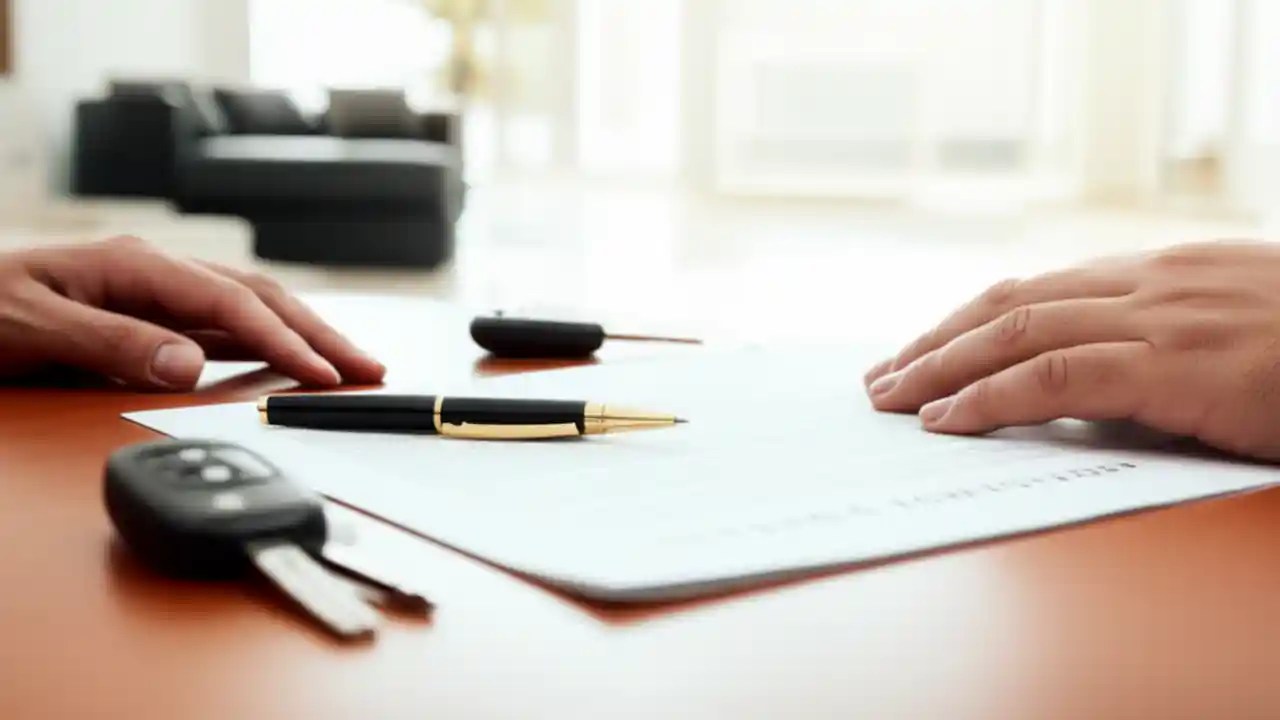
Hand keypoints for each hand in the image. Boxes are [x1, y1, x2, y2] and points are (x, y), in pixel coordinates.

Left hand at [0, 236, 385, 390]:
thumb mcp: (32, 329)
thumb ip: (111, 344)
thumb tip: (190, 366)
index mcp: (134, 264)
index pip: (230, 302)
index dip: (283, 340)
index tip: (323, 373)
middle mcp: (156, 272)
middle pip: (258, 297)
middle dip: (318, 333)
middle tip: (369, 369)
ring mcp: (157, 291)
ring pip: (249, 308)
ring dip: (302, 335)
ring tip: (346, 365)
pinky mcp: (152, 314)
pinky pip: (224, 326)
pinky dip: (267, 343)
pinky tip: (289, 359)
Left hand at [863, 241, 1279, 460]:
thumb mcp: (1232, 336)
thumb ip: (1158, 351)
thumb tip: (1086, 392)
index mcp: (1163, 274)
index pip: (1037, 291)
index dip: (967, 321)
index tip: (921, 350)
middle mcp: (1151, 283)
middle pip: (1010, 304)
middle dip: (935, 342)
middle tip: (882, 377)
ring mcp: (1164, 317)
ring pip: (1017, 332)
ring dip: (940, 366)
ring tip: (891, 399)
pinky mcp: (1181, 363)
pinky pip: (1056, 376)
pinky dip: (989, 396)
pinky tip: (947, 418)